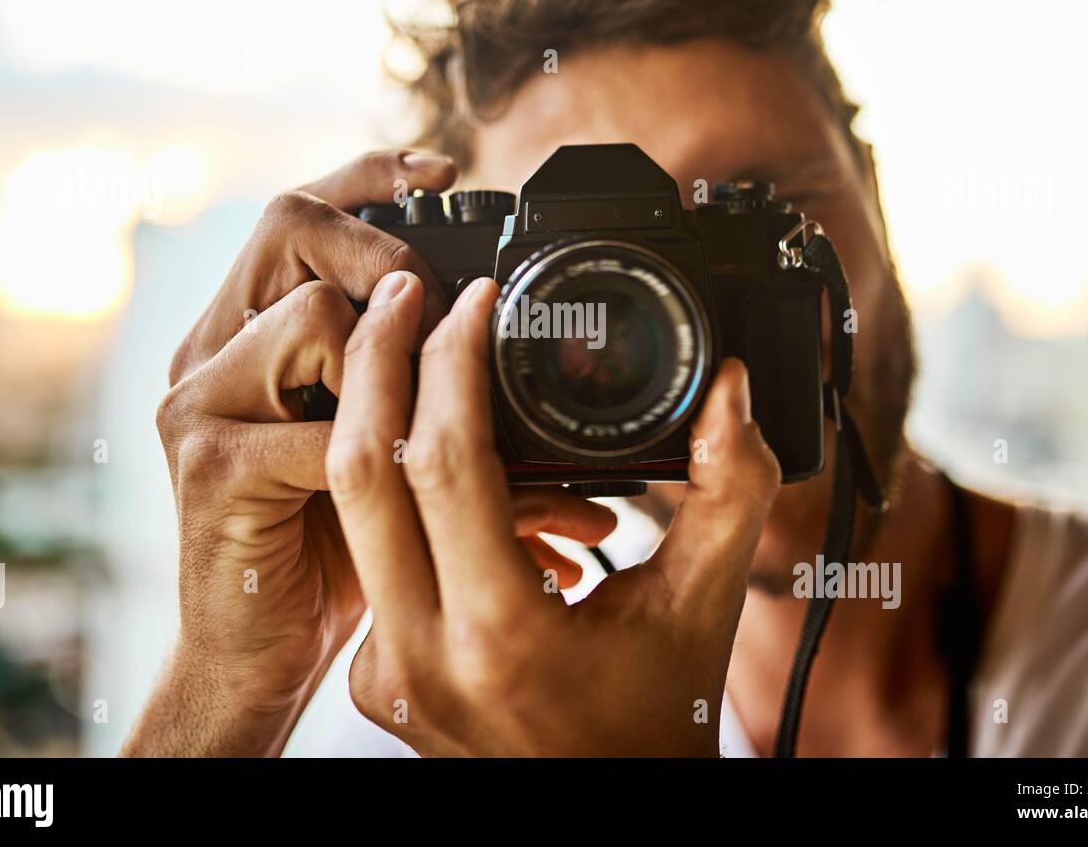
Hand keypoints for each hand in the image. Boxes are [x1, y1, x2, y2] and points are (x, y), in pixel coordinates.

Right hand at [123, 151, 614, 755]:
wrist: (259, 649)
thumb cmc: (329, 544)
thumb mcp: (382, 447)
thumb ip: (417, 388)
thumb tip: (518, 364)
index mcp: (250, 335)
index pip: (296, 214)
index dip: (365, 175)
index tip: (442, 165)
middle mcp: (211, 351)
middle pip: (288, 227)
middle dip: (381, 254)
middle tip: (440, 308)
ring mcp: (198, 403)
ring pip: (311, 317)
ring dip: (385, 360)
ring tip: (412, 419)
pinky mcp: (207, 465)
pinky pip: (320, 431)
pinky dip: (378, 454)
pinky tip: (396, 487)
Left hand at [327, 271, 780, 755]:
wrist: (602, 815)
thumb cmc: (657, 727)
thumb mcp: (704, 607)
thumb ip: (731, 489)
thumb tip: (731, 390)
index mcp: (503, 634)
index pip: (444, 461)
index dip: (451, 360)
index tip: (475, 302)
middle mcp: (422, 654)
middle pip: (360, 472)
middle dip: (377, 361)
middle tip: (405, 292)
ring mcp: (386, 669)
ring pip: (356, 511)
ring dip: (383, 422)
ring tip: (430, 360)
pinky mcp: (376, 671)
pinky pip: (376, 554)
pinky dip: (406, 493)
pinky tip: (458, 469)